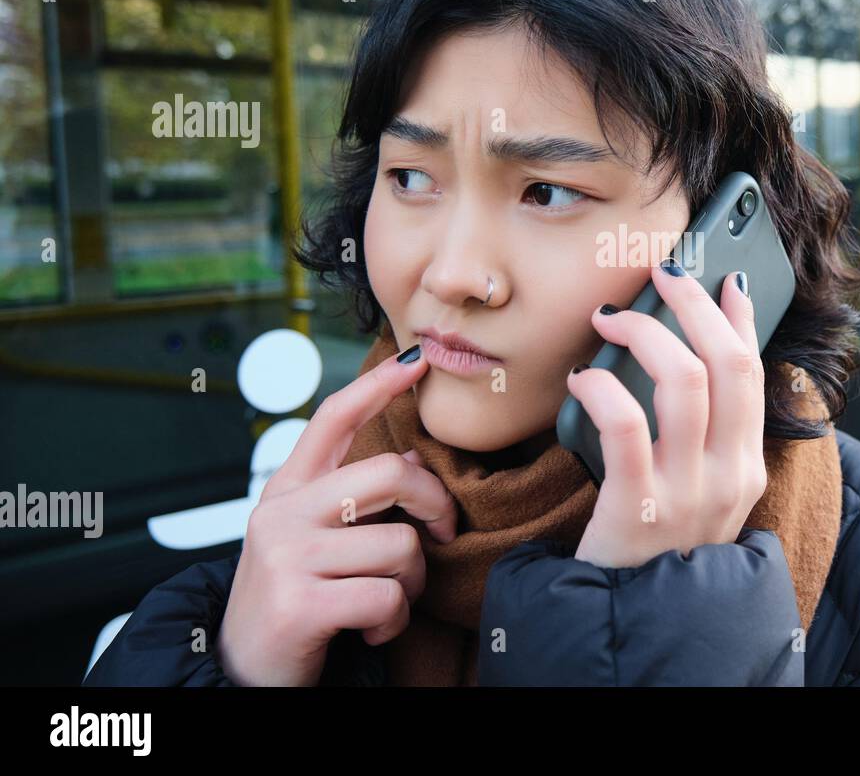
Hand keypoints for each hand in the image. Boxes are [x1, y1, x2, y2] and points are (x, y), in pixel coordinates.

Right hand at [217, 344, 457, 685]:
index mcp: (286, 491)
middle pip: (389, 473)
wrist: (240, 675)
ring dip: (412, 584)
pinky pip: (387, 597)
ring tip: (389, 600)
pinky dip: (394, 622)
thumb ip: (355, 498)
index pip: (333, 419)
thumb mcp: (315, 541)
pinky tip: (372, 630)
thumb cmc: (293, 601)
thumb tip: (413, 460)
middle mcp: (281, 514)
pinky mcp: (300, 604)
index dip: (378, 386)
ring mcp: (287, 557)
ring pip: (400, 546)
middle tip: (441, 534)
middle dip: (435, 504)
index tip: (418, 362)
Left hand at [566, 259, 766, 568]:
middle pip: (727, 361)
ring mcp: (688, 493)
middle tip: (662, 275)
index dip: (741, 316)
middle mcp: (728, 475)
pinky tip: (582, 380)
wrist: (634, 625)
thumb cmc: (655, 548)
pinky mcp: (638, 507)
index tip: (726, 277)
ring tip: (610, 319)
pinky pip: (625, 423)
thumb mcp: (698, 493)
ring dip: (644, 332)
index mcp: (746, 466)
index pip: (754, 371)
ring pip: (683, 378)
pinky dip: (601, 387)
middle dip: (693, 302)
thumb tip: (679, 356)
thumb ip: (699, 436)